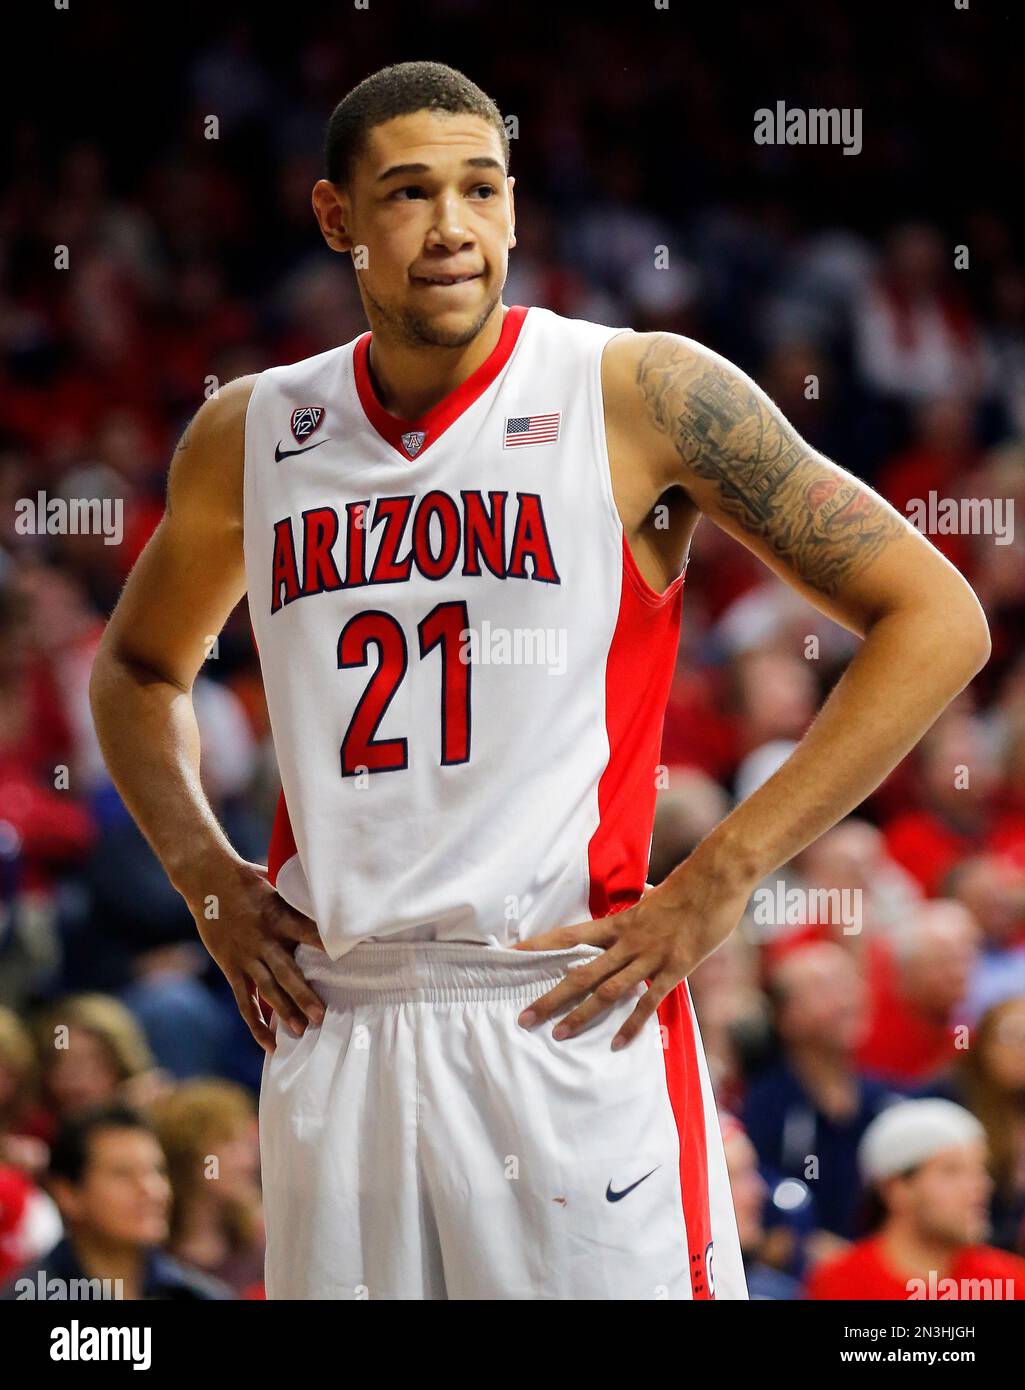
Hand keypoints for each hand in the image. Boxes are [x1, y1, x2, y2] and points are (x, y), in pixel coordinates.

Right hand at [186, 857, 326, 1052]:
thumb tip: (331, 901)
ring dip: (284, 1012)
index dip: (325, 945)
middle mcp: (263, 940)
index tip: (347, 958)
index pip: (307, 932)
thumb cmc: (250, 880)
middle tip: (322, 1016)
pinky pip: (245, 1001)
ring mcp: (245, 956)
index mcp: (278, 916)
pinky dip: (256, 1023)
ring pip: (267, 990)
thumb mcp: (278, 884)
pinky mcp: (232, 968)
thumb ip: (299, 901)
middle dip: (303, 995)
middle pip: (286, 972)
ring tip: (302, 1031)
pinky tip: (269, 1043)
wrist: (208, 880)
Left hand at [513, 859, 751, 1049]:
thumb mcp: (653, 897)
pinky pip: (648, 1001)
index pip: (569, 935)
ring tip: (558, 1035)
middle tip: (524, 1017)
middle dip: (551, 997)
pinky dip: (631, 1024)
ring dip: (581, 1015)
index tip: (512, 954)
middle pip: (581, 972)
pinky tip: (617, 1044)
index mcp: (618, 922)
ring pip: (607, 991)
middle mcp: (627, 941)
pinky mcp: (674, 968)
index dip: (539, 945)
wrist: (715, 879)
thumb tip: (635, 903)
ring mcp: (649, 956)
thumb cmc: (687, 886)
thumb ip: (639, 908)